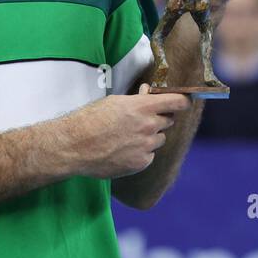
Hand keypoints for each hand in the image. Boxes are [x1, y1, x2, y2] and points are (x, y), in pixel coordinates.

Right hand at [57, 87, 191, 179]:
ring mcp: (146, 146)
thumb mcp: (114, 102)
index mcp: (143, 107)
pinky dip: (141, 153)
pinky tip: (123, 150)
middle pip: (169, 121)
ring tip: (127, 137)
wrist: (74, 147)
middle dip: (159, 119)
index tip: (184, 102)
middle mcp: (148, 126)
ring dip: (150, 137)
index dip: (183, 101)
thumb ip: (137, 100)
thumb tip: (149, 94)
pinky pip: (150, 155)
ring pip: (159, 139)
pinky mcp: (141, 163)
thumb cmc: (90, 120)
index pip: (178, 102)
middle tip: (142, 120)